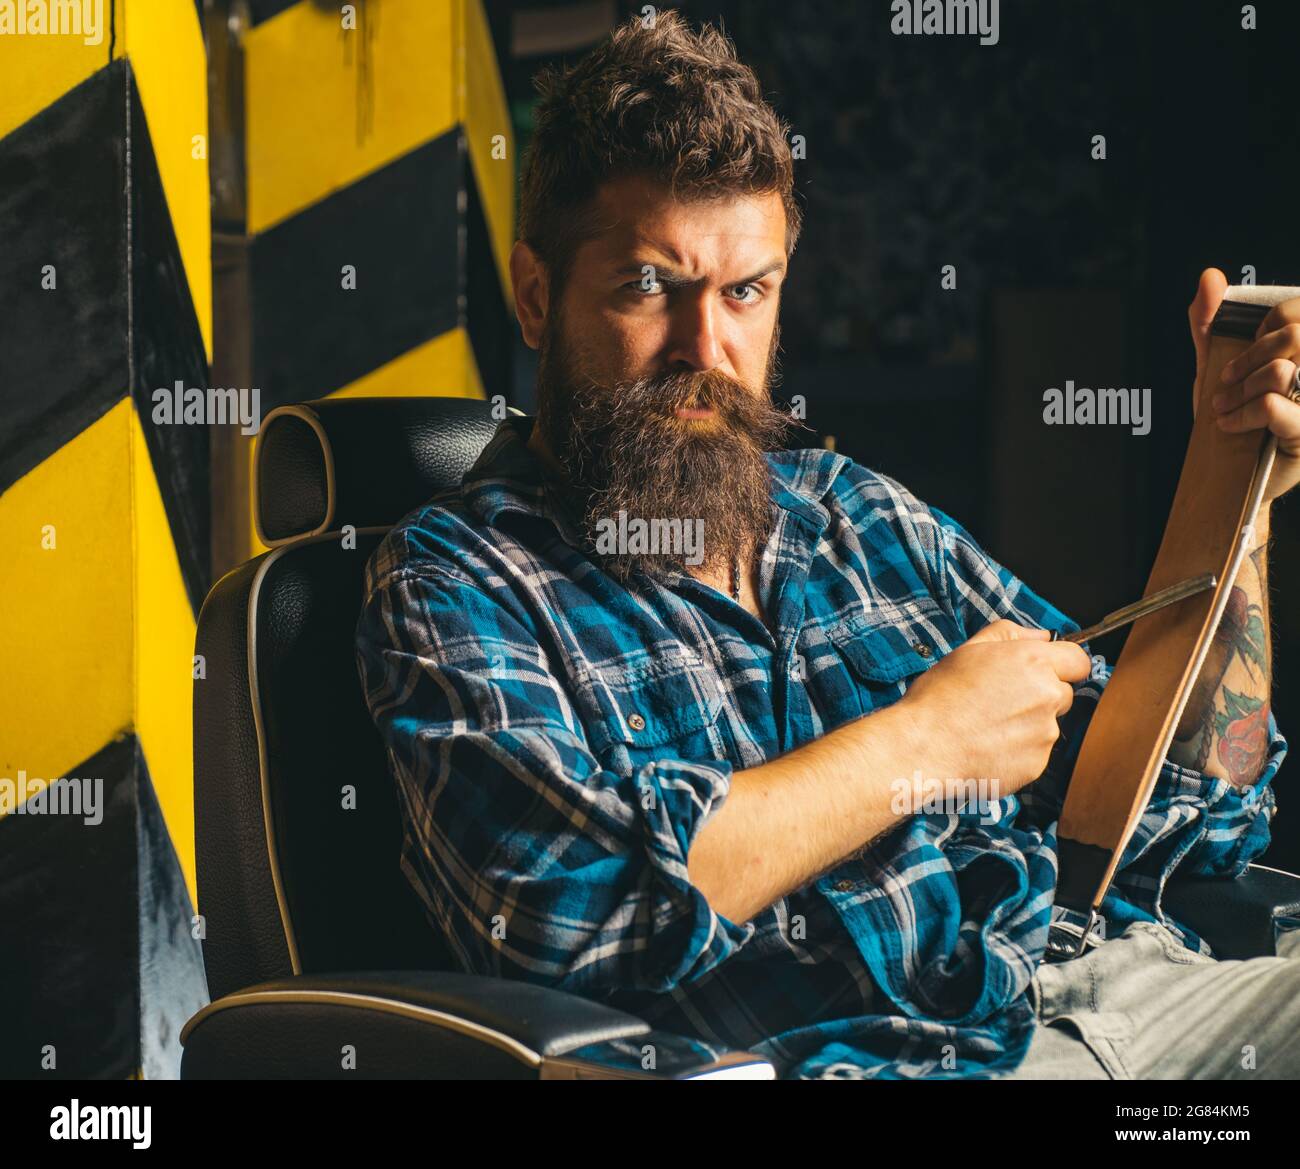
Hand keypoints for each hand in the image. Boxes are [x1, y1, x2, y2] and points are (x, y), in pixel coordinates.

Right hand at [899, 619, 1091, 795]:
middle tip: (1002, 701)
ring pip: (1048, 725)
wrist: (924, 746)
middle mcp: (1047, 695)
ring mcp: (1046, 732)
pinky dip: (1018, 750)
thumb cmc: (940, 697)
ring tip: (988, 726)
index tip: (1047, 673)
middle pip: (1063, 694)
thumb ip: (1009, 634)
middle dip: (1041, 696)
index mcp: (1033, 662)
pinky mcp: (1038, 763)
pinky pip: (1036, 753)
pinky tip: (988, 746)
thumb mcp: (968, 650)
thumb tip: (1041, 636)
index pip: (1079, 661)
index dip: (1063, 666)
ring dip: (1028, 725)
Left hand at [1189, 266, 1299, 502]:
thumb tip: (1211, 276)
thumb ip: (1210, 324)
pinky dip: (1243, 414)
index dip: (1263, 328)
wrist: (1229, 474)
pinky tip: (1228, 425)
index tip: (1242, 351)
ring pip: (1283, 372)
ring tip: (1222, 407)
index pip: (1297, 313)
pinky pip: (1276, 406)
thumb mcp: (1214, 367)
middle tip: (1224, 385)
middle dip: (1246, 360)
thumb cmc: (1232, 417)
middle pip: (1294, 338)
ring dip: (1239, 390)